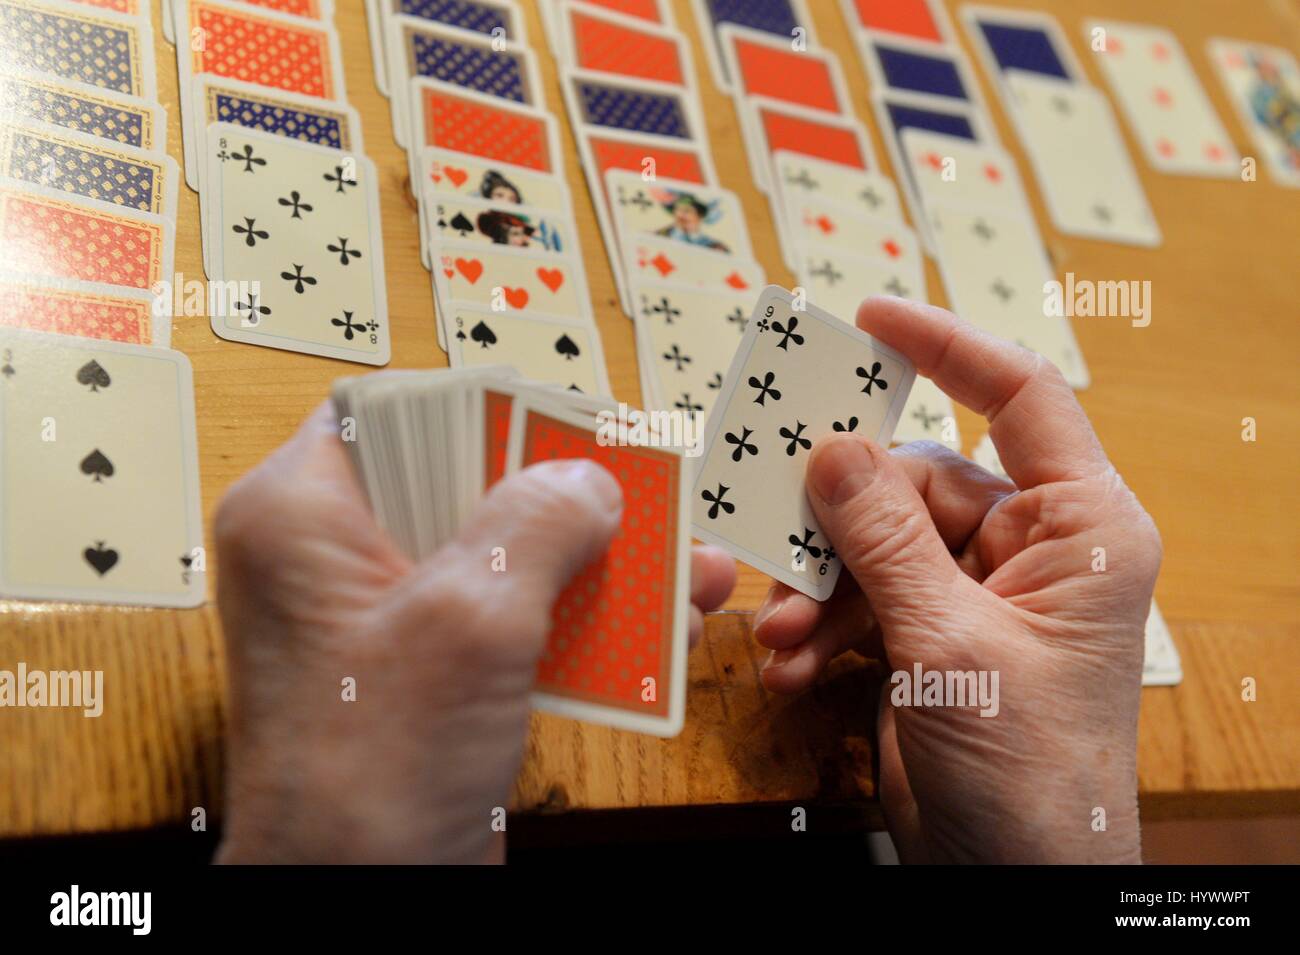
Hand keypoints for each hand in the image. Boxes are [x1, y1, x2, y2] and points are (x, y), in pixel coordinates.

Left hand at [213, 399, 734, 863]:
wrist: (361, 910)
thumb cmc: (370, 775)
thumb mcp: (469, 623)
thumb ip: (536, 526)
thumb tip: (587, 479)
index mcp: (302, 516)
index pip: (399, 411)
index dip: (490, 411)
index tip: (572, 426)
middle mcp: (338, 558)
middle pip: (470, 484)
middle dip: (575, 500)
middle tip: (652, 498)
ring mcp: (388, 622)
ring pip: (507, 558)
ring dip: (600, 566)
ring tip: (691, 570)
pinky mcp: (430, 677)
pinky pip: (514, 623)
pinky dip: (583, 626)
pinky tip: (663, 635)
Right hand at [754, 298, 1159, 862]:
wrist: (1012, 876)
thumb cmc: (1032, 769)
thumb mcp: (952, 642)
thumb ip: (888, 541)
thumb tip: (836, 452)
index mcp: (1078, 528)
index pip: (1021, 400)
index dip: (949, 348)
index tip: (874, 320)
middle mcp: (1030, 547)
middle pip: (915, 483)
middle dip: (843, 524)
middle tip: (783, 541)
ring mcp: (976, 591)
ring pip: (875, 544)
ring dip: (822, 587)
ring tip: (785, 633)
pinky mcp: (931, 633)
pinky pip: (864, 596)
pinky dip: (824, 625)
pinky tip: (796, 664)